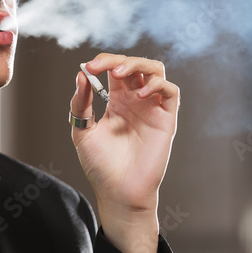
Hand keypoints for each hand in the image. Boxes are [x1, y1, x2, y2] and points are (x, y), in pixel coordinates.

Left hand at [69, 53, 179, 252]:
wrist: (118, 192)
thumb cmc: (101, 166)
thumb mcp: (82, 131)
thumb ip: (81, 104)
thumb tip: (80, 75)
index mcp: (117, 101)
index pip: (114, 69)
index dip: (103, 62)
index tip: (86, 67)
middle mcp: (136, 101)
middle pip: (135, 64)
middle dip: (117, 60)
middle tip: (99, 67)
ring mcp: (152, 109)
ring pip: (155, 70)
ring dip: (138, 64)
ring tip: (119, 74)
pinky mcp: (166, 120)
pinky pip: (171, 92)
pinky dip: (158, 85)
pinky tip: (140, 94)